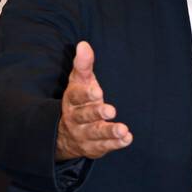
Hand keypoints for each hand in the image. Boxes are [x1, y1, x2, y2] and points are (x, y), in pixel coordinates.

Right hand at [57, 41, 131, 159]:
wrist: (64, 133)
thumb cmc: (80, 100)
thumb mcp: (79, 82)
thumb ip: (83, 65)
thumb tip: (84, 44)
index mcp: (72, 100)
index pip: (76, 96)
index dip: (86, 94)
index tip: (97, 92)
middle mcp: (75, 118)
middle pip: (85, 116)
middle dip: (97, 113)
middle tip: (111, 110)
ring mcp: (83, 134)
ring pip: (95, 134)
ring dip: (109, 131)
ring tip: (123, 129)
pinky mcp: (93, 147)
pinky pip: (104, 146)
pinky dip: (115, 143)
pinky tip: (127, 138)